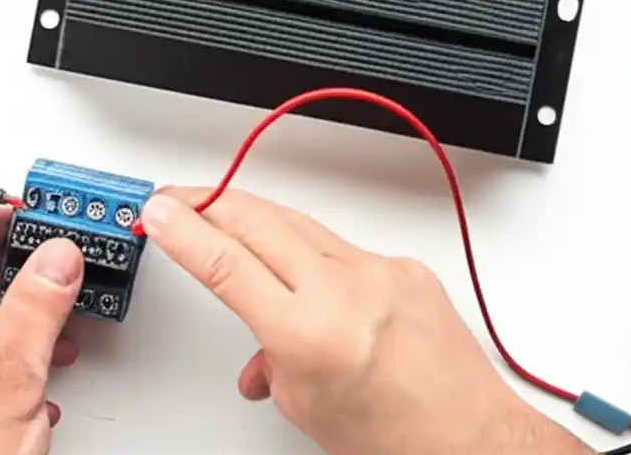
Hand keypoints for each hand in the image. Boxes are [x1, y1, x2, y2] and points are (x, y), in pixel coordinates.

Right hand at [141, 189, 591, 454]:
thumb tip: (256, 348)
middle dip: (209, 203)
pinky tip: (300, 272)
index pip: (228, 265)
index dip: (183, 231)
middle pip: (258, 223)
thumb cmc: (401, 440)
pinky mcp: (405, 266)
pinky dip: (313, 257)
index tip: (157, 212)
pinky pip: (343, 247)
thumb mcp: (307, 407)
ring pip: (299, 226)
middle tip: (177, 200)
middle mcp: (348, 292)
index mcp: (312, 335)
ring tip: (223, 220)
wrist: (473, 439)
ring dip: (254, 220)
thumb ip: (270, 359)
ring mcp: (381, 272)